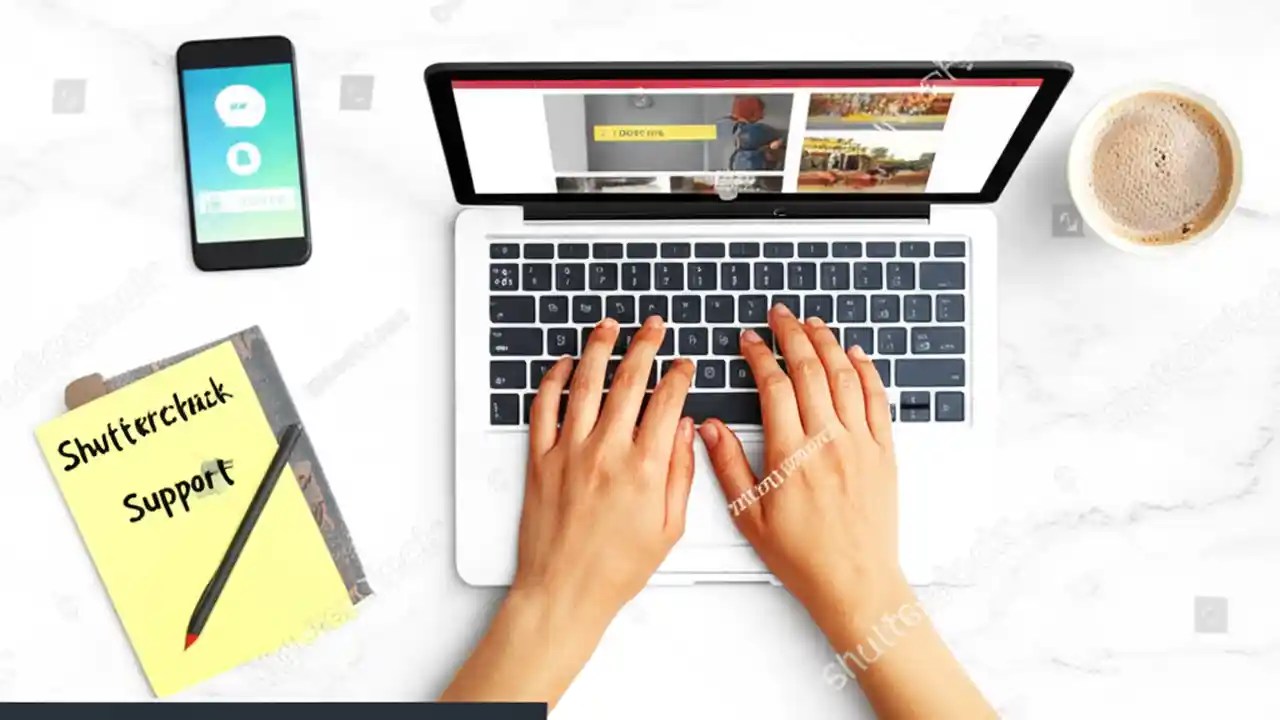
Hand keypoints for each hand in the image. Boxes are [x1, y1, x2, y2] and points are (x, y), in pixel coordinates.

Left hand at [442, 315, 693, 706]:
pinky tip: (562, 365)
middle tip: (653, 326)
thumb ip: (680, 473)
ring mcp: (569, 452)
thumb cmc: (615, 569)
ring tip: (609, 327)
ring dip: (599, 348)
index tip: (683, 363)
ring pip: (585, 383)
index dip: (679, 375)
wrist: (564, 592)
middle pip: (629, 380)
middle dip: (646, 345)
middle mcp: (606, 452)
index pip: (667, 402)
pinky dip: (552, 380)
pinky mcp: (539, 460)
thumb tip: (684, 430)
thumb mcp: (668, 528)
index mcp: (645, 469)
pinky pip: (543, 407)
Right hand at [700, 304, 909, 637]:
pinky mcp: (884, 453)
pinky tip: (854, 354)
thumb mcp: (749, 515)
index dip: (759, 356)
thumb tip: (708, 427)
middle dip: (792, 334)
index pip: (773, 386)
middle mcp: (827, 442)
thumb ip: (728, 465)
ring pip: (844, 376)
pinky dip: (866, 370)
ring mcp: (860, 444)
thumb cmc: (801, 556)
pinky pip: (877, 399)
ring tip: (812, 324)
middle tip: (780, 315)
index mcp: (790, 455)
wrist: (854, 582)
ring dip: (827, 343)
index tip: (749, 340)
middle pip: (810, 369)